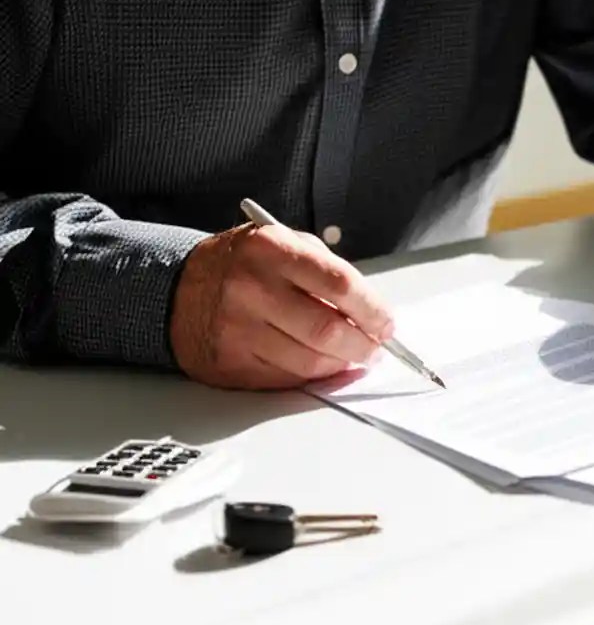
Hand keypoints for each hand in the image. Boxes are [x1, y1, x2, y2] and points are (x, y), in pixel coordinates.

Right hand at [170, 224, 394, 389]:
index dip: (373, 310)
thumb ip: (327, 272)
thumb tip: (371, 314)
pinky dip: (313, 378)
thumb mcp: (283, 245)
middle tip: (374, 348)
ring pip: (310, 362)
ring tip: (351, 358)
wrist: (176, 288)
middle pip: (327, 330)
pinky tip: (322, 367)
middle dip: (363, 345)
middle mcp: (252, 289)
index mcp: (272, 251)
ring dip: (341, 365)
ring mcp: (238, 329)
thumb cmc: (242, 265)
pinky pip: (285, 379)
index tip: (387, 324)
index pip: (340, 284)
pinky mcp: (229, 362)